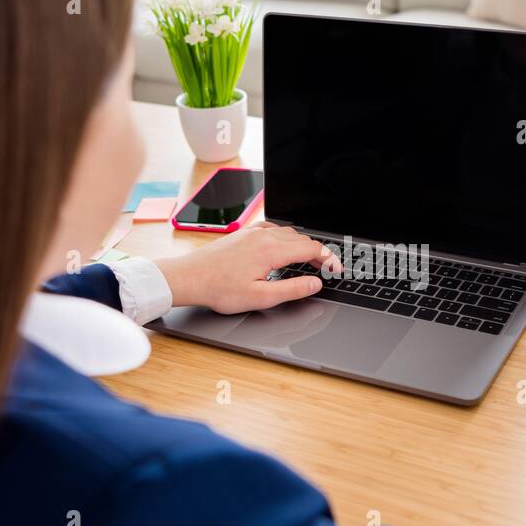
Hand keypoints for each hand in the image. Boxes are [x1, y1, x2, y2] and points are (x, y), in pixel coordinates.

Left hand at [155, 222, 342, 314]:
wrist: (189, 277)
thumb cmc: (220, 289)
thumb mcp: (261, 297)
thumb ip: (292, 289)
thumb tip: (314, 283)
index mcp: (272, 250)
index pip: (312, 249)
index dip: (329, 259)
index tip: (336, 270)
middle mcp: (264, 236)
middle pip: (303, 239)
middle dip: (319, 253)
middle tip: (326, 269)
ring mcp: (252, 232)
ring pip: (289, 232)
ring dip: (303, 245)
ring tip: (308, 261)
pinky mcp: (243, 234)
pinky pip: (272, 229)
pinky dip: (286, 238)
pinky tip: (283, 247)